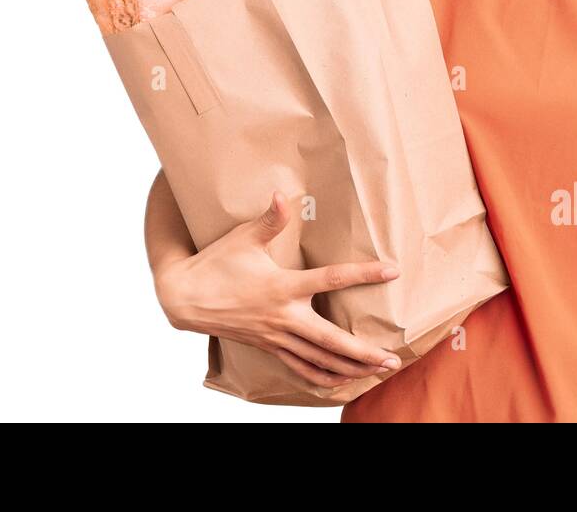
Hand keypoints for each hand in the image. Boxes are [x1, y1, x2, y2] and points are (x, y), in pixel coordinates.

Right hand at [153, 190, 402, 387]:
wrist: (184, 297)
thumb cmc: (216, 263)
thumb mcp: (243, 238)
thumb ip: (269, 219)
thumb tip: (282, 193)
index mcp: (282, 286)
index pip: (331, 279)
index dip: (364, 274)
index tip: (392, 270)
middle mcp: (283, 316)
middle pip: (331, 340)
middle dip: (363, 352)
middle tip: (392, 357)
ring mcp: (275, 336)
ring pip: (318, 360)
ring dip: (349, 369)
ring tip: (377, 372)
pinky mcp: (268, 347)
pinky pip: (299, 368)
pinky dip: (322, 377)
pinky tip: (340, 382)